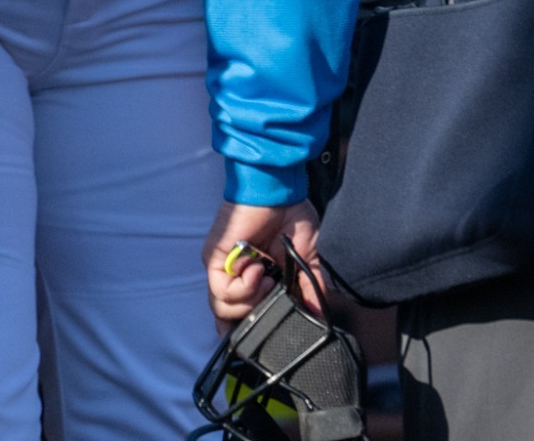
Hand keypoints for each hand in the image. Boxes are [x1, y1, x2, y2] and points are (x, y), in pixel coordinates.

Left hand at [202, 199, 325, 330]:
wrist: (279, 191)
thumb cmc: (291, 219)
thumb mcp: (307, 262)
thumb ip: (309, 290)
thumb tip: (318, 316)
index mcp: (256, 281)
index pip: (240, 317)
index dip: (246, 333)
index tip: (261, 342)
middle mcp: (237, 278)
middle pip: (230, 319)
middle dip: (256, 317)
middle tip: (274, 294)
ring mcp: (224, 269)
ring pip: (223, 309)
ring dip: (251, 300)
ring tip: (267, 279)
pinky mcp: (215, 258)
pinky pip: (220, 290)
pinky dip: (243, 287)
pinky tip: (258, 269)